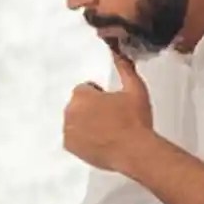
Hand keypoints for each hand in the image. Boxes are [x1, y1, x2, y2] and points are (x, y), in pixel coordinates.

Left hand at [63, 51, 153, 172]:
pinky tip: (100, 141)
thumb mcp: (135, 88)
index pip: (85, 90)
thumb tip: (118, 51)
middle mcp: (69, 113)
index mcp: (80, 96)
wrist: (135, 152)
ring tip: (107, 130)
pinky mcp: (71, 148)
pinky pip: (74, 138)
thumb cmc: (135, 120)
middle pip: (78, 106)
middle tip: (111, 118)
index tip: (111, 104)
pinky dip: (83, 139)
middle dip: (90, 109)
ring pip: (75, 122)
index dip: (99, 96)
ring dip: (86, 123)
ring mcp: (68, 132)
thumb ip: (124, 67)